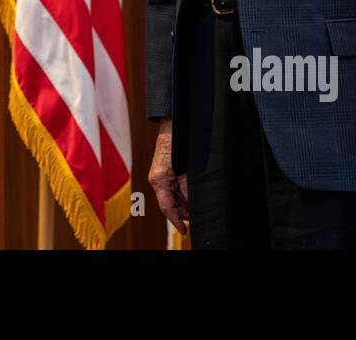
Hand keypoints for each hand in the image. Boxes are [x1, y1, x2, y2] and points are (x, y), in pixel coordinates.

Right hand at [148, 119, 189, 234]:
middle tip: (198, 215)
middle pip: (170, 204)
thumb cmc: (176, 143)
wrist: (173, 124)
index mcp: (158, 180)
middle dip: (183, 212)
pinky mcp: (165, 172)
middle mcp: (157, 180)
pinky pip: (173, 189)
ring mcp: (160, 176)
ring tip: (198, 205)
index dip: (176, 221)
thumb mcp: (185, 170)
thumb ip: (187, 188)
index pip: (166, 207)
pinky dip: (183, 194)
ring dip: (184, 203)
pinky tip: (192, 195)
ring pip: (173, 197)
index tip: (184, 232)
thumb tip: (192, 204)